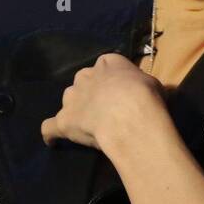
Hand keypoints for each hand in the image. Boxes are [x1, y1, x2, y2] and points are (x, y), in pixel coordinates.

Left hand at [41, 53, 166, 152]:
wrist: (130, 118)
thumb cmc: (146, 97)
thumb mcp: (154, 84)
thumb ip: (141, 85)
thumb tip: (145, 92)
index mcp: (109, 63)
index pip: (106, 64)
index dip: (112, 78)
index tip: (121, 89)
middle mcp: (86, 76)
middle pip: (83, 80)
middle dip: (91, 91)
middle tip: (106, 107)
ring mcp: (72, 98)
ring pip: (68, 100)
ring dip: (75, 108)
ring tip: (86, 123)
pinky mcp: (63, 121)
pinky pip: (49, 127)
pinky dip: (51, 133)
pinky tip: (54, 140)